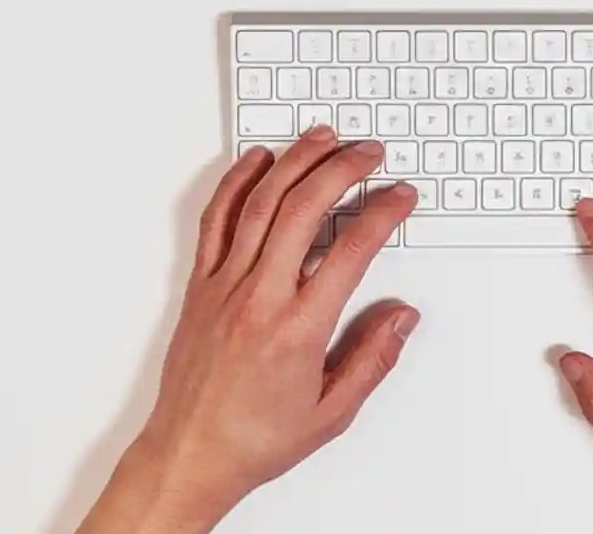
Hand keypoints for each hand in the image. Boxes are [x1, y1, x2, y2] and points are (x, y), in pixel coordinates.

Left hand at [79, 127, 418, 533]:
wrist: (191, 454)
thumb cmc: (256, 438)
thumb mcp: (333, 411)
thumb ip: (373, 358)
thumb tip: (402, 317)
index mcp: (298, 330)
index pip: (350, 252)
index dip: (381, 215)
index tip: (400, 197)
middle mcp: (259, 299)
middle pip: (304, 210)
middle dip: (342, 170)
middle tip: (368, 153)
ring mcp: (224, 287)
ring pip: (261, 205)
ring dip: (295, 163)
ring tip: (322, 138)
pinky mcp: (199, 287)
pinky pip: (216, 222)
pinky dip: (235, 184)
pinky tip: (256, 162)